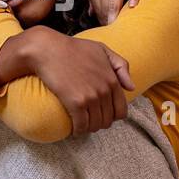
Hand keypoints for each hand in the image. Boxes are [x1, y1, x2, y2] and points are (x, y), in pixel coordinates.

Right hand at [8, 27, 136, 135]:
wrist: (48, 49)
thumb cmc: (73, 48)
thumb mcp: (102, 50)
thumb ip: (120, 66)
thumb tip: (131, 88)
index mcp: (112, 80)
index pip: (121, 110)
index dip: (112, 116)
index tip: (102, 114)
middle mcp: (104, 90)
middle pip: (108, 120)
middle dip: (99, 123)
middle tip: (89, 120)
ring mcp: (91, 97)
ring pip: (95, 125)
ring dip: (88, 128)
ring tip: (81, 124)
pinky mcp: (75, 103)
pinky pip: (81, 126)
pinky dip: (78, 130)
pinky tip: (74, 129)